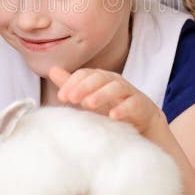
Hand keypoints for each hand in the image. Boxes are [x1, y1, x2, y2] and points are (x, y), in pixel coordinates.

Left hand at [48, 67, 164, 134]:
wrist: (142, 124)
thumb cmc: (112, 108)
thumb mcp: (90, 97)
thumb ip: (73, 86)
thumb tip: (52, 70)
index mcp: (101, 78)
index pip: (85, 74)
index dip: (73, 83)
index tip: (62, 97)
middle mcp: (115, 82)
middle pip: (100, 78)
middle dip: (84, 87)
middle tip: (72, 99)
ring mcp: (129, 92)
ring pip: (117, 87)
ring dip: (102, 94)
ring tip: (89, 104)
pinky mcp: (141, 106)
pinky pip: (133, 104)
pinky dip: (123, 109)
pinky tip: (113, 116)